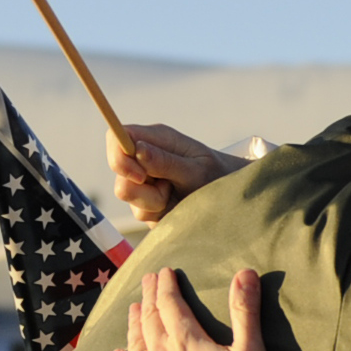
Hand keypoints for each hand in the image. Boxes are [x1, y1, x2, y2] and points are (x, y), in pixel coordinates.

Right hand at [108, 124, 245, 222]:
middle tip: (169, 189)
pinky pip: (140, 213)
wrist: (233, 198)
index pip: (117, 136)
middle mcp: (145, 158)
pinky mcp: (147, 203)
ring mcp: (145, 182)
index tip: (139, 176)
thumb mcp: (197, 169)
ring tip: (178, 197)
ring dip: (153, 203)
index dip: (118, 156)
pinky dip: (158, 214)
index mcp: (156, 139)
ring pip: (127, 195)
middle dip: (141, 189)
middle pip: (119, 173)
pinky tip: (177, 208)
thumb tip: (137, 150)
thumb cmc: (219, 176)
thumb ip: (166, 162)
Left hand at [111, 268, 267, 350]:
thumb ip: (245, 312)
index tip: (164, 272)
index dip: (167, 285)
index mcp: (185, 341)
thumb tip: (244, 271)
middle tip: (147, 280)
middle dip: (149, 297)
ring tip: (134, 308)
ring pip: (135, 345)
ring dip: (134, 324)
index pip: (171, 304)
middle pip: (150, 319)